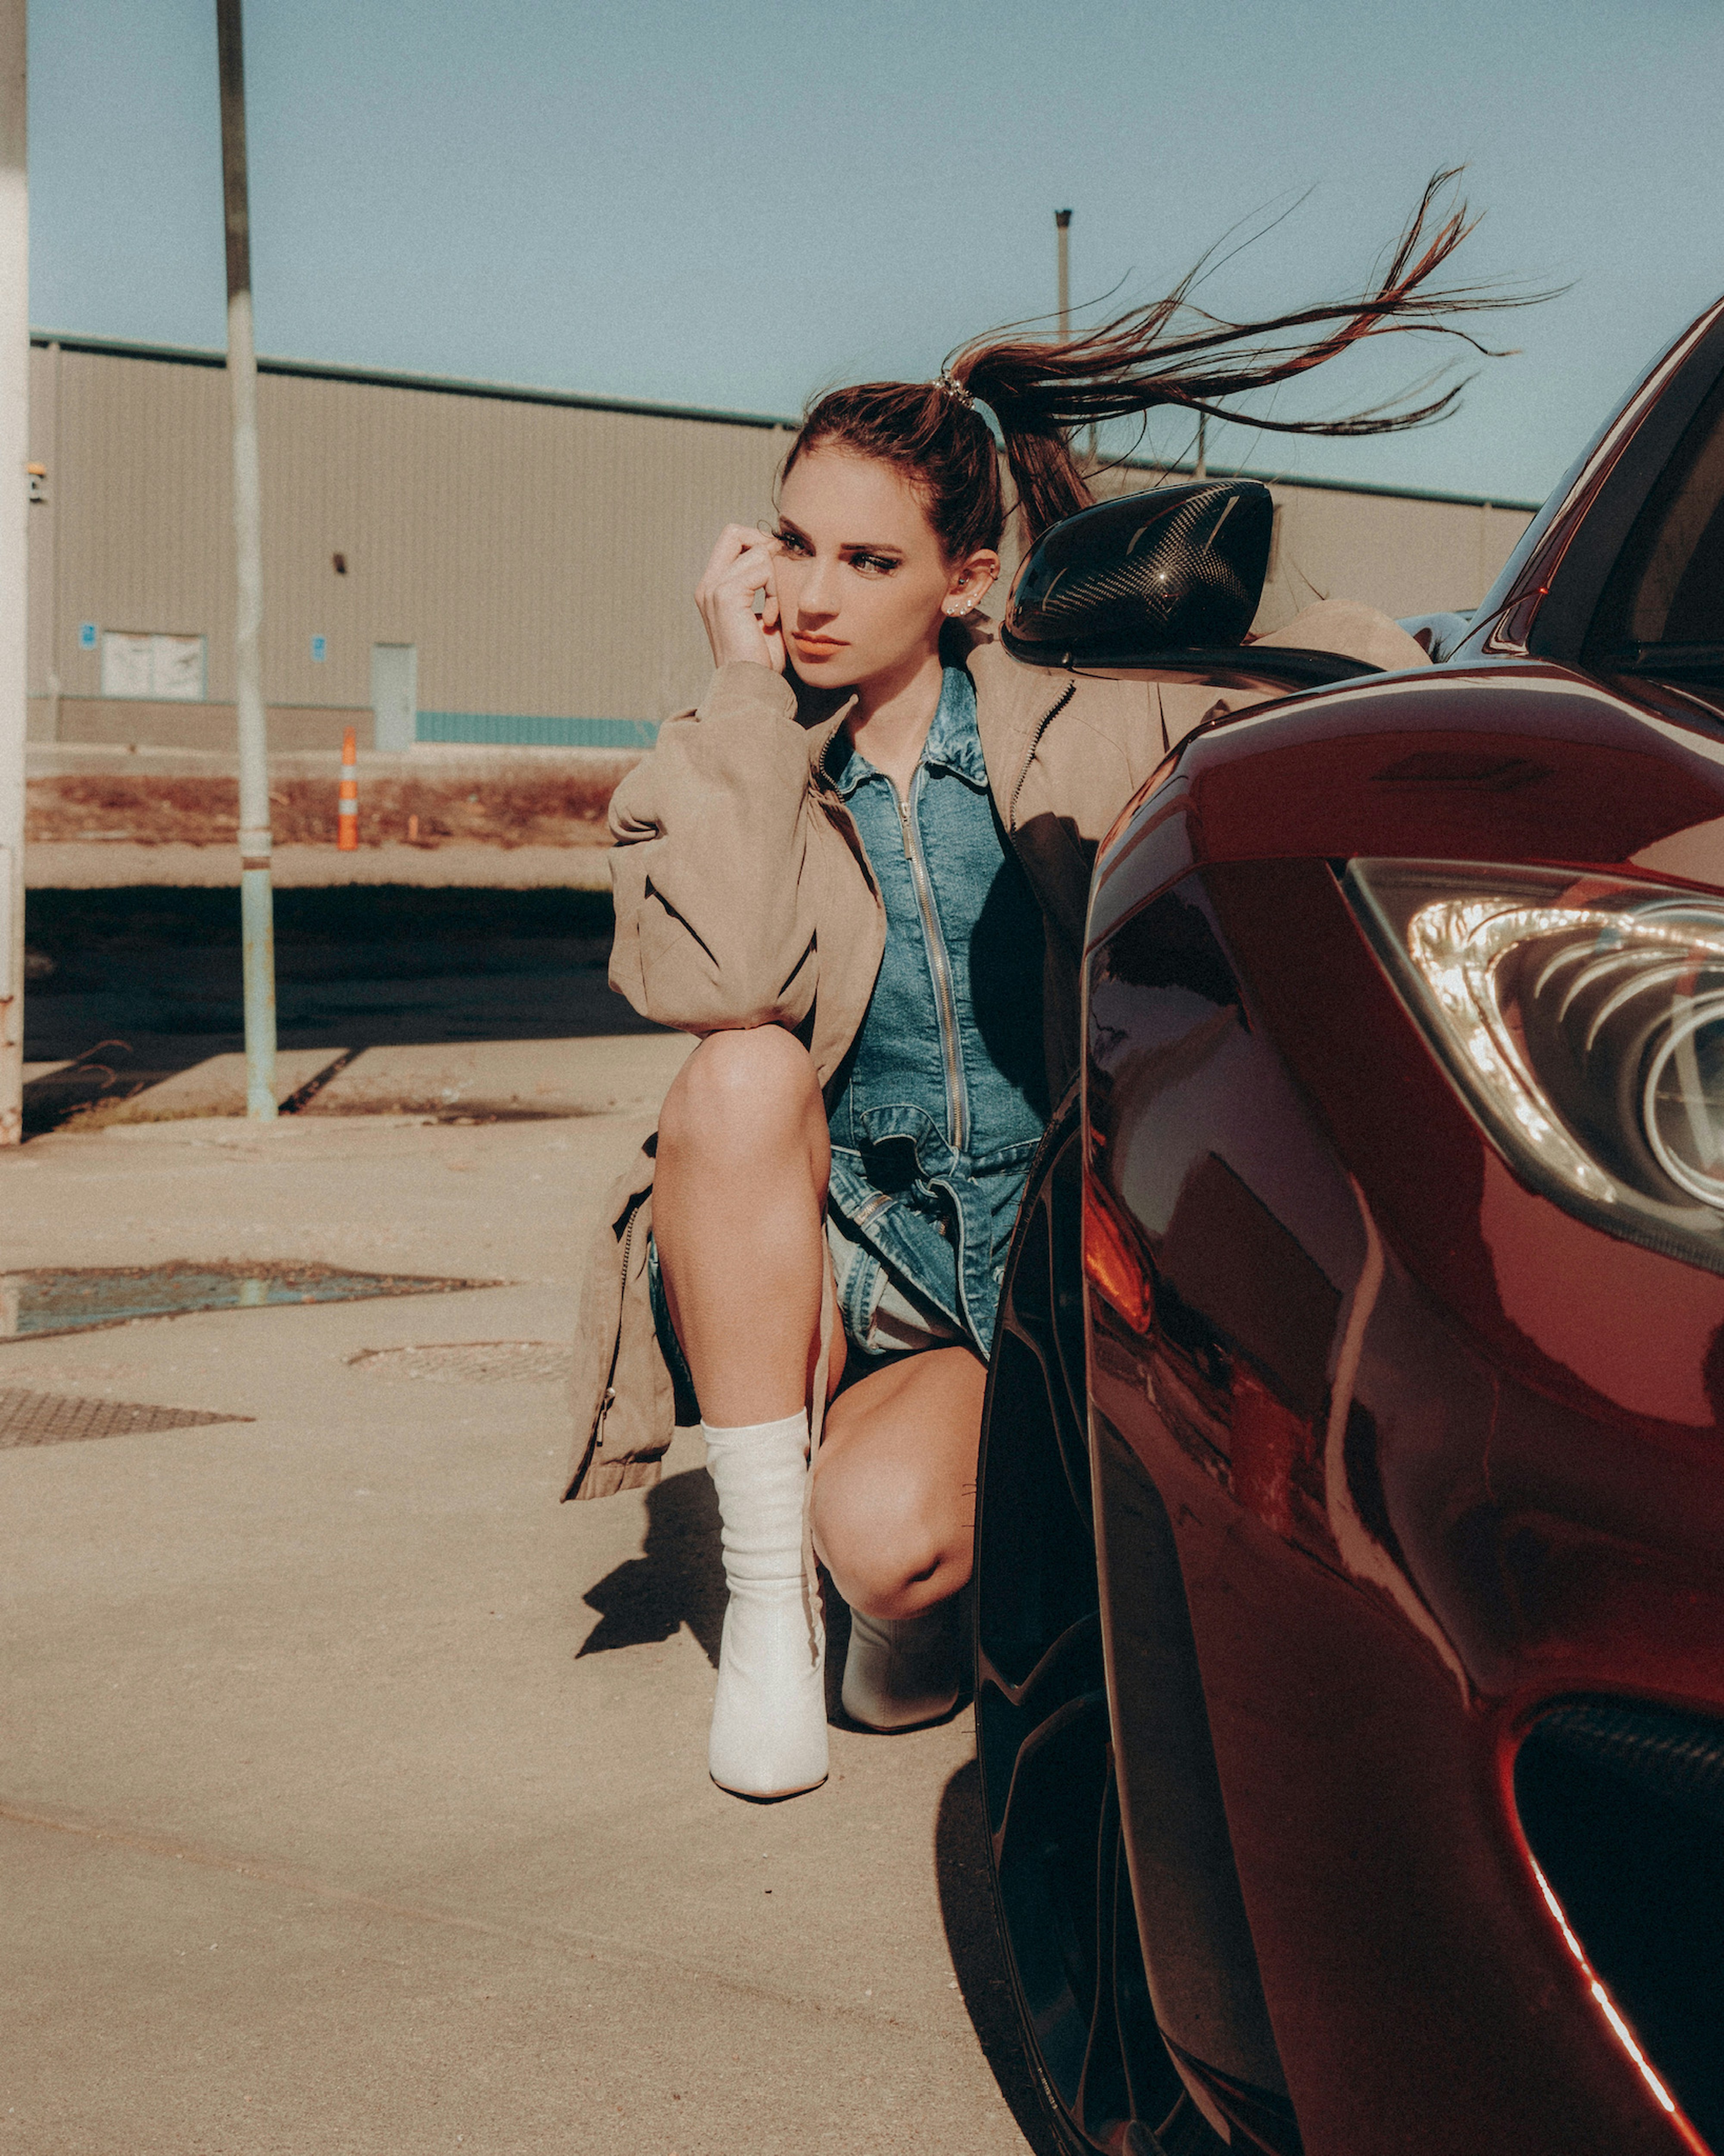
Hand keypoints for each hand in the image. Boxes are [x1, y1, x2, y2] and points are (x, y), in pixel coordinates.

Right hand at [696, 524, 785, 673]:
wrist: (752, 685)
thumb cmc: (763, 658)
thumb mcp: (767, 614)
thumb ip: (769, 585)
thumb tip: (788, 559)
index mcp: (713, 588)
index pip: (734, 540)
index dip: (760, 546)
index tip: (778, 576)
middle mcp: (707, 584)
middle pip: (735, 532)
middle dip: (764, 545)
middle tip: (780, 576)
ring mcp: (713, 588)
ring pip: (757, 550)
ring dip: (775, 578)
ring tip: (774, 612)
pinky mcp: (724, 595)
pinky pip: (762, 568)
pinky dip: (774, 590)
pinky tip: (770, 619)